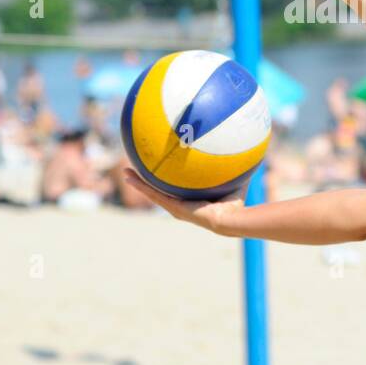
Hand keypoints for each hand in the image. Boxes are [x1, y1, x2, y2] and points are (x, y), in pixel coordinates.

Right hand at [121, 168, 244, 234]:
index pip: (176, 189)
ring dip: (139, 182)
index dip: (167, 180)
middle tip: (138, 171)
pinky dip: (140, 185)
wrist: (230, 218)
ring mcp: (175, 208)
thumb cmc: (236, 202)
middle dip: (149, 181)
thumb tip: (239, 146)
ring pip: (152, 192)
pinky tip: (129, 175)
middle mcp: (181, 205)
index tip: (162, 170)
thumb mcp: (231, 180)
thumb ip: (230, 165)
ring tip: (126, 173)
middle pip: (160, 191)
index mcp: (192, 201)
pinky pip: (153, 193)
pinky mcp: (172, 208)